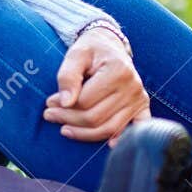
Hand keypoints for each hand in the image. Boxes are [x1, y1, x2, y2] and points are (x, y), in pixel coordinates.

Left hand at [43, 25, 150, 144]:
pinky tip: (109, 145)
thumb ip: (68, 76)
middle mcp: (133, 87)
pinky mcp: (142, 107)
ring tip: (64, 128)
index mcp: (117, 71)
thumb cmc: (90, 50)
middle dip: (68, 119)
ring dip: (83, 133)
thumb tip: (64, 103)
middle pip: (95, 117)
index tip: (49, 102)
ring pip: (108, 128)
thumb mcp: (75, 54)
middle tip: (50, 115)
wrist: (109, 45)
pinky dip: (122, 138)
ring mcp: (139, 99)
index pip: (85, 101)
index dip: (63, 106)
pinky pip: (134, 128)